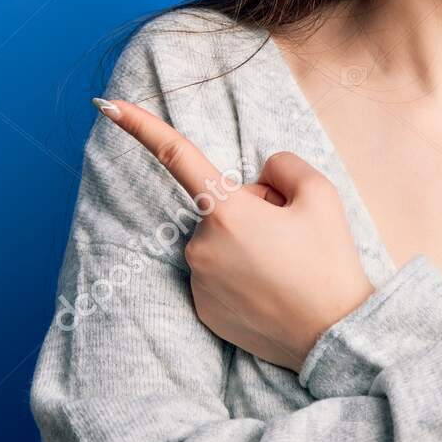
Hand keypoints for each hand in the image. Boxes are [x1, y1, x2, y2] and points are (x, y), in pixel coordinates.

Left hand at [93, 97, 374, 371]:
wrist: (334, 334)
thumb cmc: (328, 261)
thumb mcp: (321, 193)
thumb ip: (283, 165)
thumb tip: (259, 177)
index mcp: (226, 211)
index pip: (177, 156)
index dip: (140, 126)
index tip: (107, 106)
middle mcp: (201, 245)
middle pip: (223, 207)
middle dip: (252, 211)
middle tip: (292, 238)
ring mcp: (198, 281)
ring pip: (220, 241)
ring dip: (247, 244)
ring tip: (286, 268)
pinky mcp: (202, 310)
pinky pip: (218, 274)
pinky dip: (241, 275)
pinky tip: (271, 290)